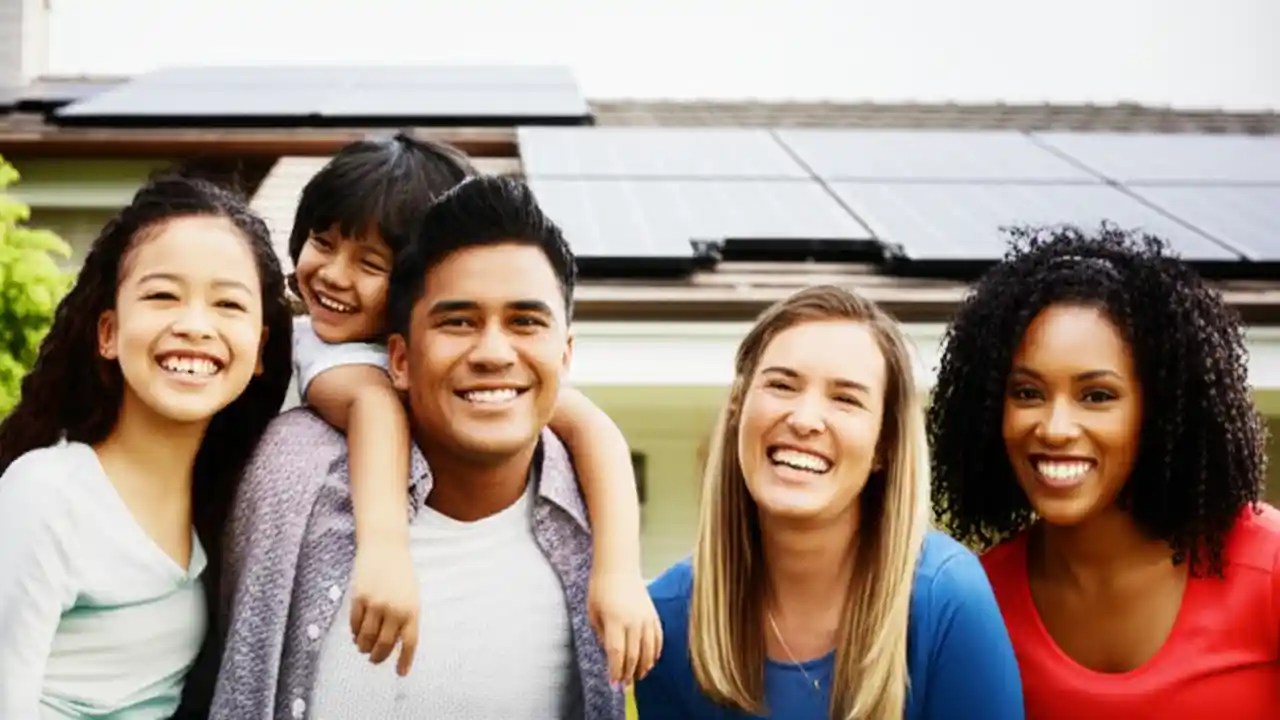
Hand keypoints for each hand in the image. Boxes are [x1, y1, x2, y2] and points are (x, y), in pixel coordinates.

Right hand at [349, 538, 419, 675]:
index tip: (401, 674)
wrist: (385, 547)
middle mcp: (395, 609)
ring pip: (366, 638)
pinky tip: (356, 635)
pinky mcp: (359, 598)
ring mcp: (376, 604)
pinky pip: (355, 625)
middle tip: (375, 660)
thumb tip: (396, 645)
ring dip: (364, 647)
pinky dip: (355, 634)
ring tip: (364, 649)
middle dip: (379, 657)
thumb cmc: (401, 573)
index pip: (409, 643)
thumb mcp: (411, 595)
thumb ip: (405, 618)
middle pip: (384, 644)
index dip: (405, 661)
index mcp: (412, 609)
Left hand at [588, 568, 662, 685]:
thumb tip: (611, 655)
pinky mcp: (654, 615)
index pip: (617, 654)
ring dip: (643, 667)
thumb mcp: (593, 613)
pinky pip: (658, 639)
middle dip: (629, 673)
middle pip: (634, 656)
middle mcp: (633, 621)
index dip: (615, 671)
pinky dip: (655, 653)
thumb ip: (601, 635)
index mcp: (615, 621)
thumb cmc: (600, 589)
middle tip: (624, 686)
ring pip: (648, 650)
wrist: (618, 567)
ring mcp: (646, 618)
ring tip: (637, 677)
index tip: (613, 683)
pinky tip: (650, 662)